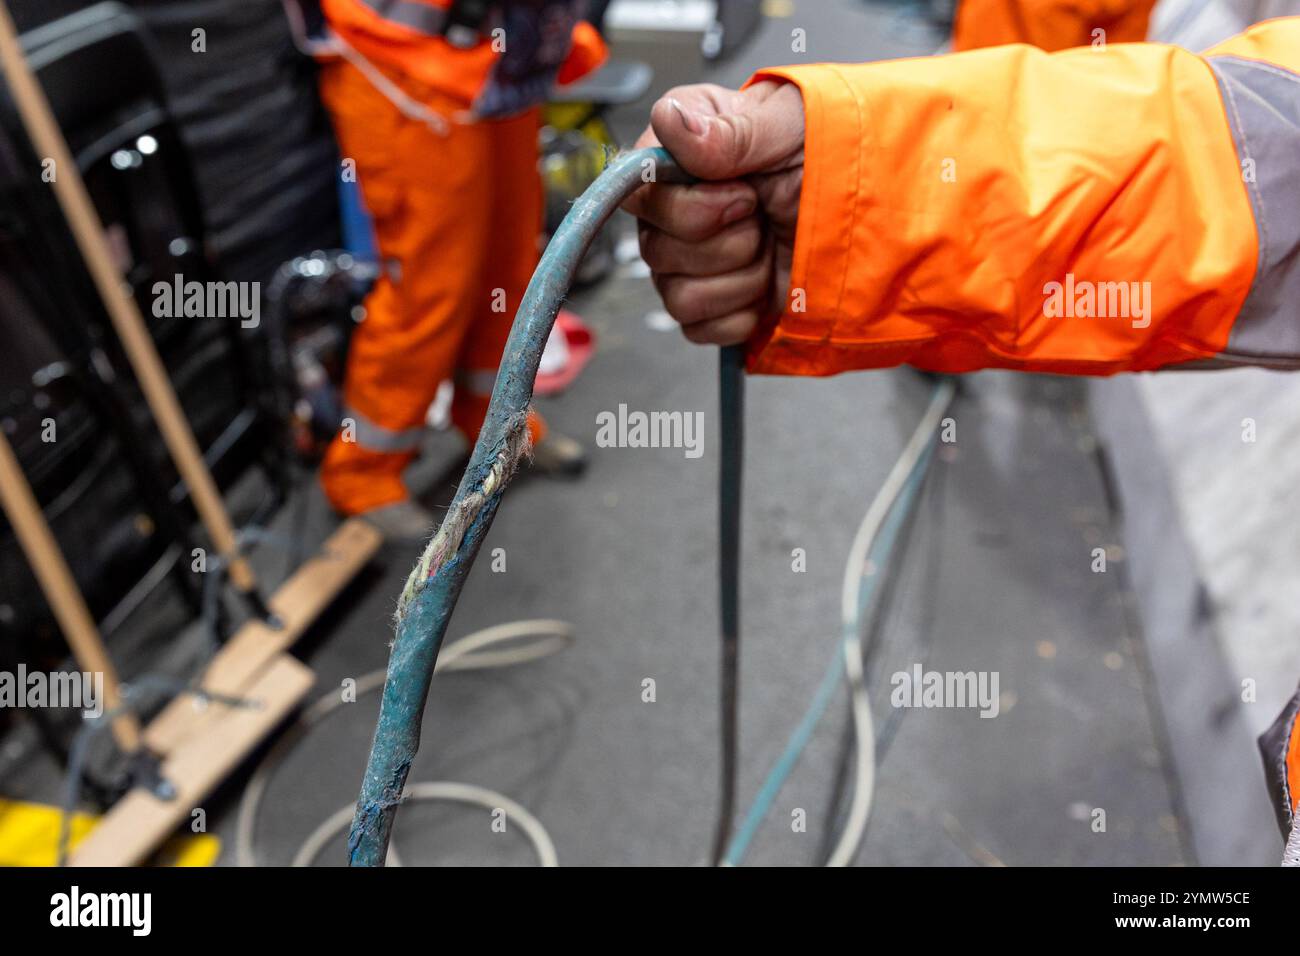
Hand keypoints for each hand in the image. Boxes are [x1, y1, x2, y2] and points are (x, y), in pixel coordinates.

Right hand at [623, 81, 804, 345]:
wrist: (867, 209)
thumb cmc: (829, 151)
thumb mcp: (789, 125)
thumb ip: (730, 131)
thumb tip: (672, 122)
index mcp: (678, 154)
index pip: (637, 190)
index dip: (691, 206)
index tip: (744, 195)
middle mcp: (673, 208)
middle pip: (656, 251)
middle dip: (728, 242)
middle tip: (763, 215)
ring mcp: (687, 261)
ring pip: (677, 296)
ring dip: (740, 279)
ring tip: (769, 246)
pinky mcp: (708, 306)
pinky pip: (697, 328)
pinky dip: (740, 314)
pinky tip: (765, 284)